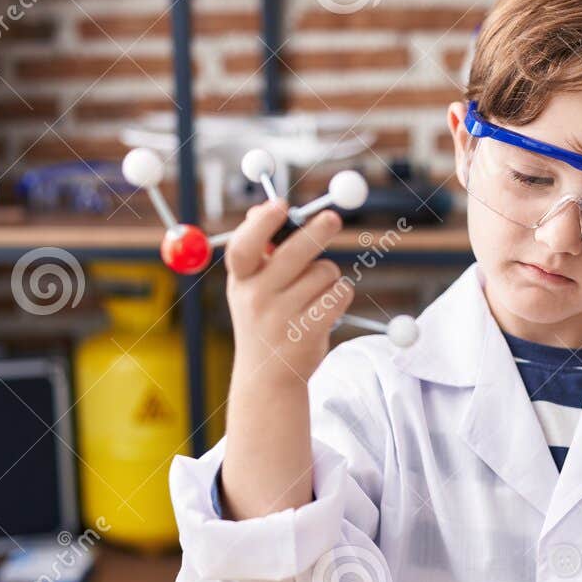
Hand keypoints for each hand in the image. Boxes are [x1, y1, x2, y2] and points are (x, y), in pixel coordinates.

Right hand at [224, 200, 354, 389]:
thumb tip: (262, 207)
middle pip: (294, 252)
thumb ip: (258, 248)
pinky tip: (327, 306)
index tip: (280, 205)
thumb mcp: (251, 284)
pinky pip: (338, 294)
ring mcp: (282, 318)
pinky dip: (340, 294)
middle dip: (317, 230)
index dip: (261, 224)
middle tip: (332, 218)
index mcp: (241, 280)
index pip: (244, 247)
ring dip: (328, 275)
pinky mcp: (308, 334)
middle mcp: (256, 297)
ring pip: (324, 272)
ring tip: (314, 293)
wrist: (266, 376)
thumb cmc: (263, 318)